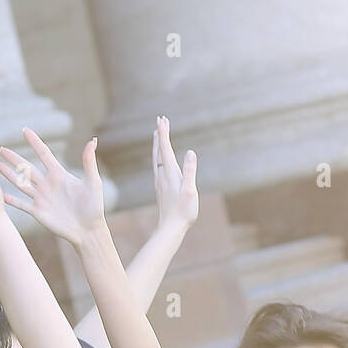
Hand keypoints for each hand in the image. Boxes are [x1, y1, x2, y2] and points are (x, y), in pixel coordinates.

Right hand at [0, 129, 105, 247]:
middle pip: (27, 167)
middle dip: (14, 158)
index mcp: (59, 175)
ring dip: (9, 174)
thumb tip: (93, 140)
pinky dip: (10, 200)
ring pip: (21, 183)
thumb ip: (89, 162)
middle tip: (2, 149)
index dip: (35, 142)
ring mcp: (41, 198)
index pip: (44, 154)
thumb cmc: (94, 207)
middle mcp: (48, 184)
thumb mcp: (93, 182)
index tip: (25, 130)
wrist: (88, 231)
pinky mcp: (38, 212)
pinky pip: (21, 204)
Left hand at [152, 116, 198, 232]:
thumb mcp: (190, 190)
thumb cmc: (183, 211)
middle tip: (160, 120)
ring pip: (156, 158)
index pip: (166, 148)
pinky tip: (160, 160)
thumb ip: (190, 171)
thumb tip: (190, 152)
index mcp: (170, 173)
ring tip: (157, 135)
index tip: (162, 119)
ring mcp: (160, 182)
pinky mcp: (161, 188)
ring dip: (157, 145)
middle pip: (159, 150)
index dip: (164, 133)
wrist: (170, 228)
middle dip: (160, 135)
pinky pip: (157, 167)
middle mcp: (162, 175)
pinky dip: (158, 157)